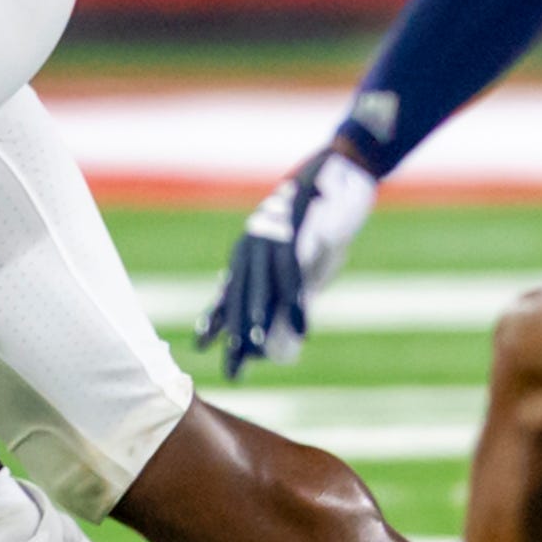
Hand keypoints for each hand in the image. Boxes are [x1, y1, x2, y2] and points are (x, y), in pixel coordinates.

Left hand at [201, 148, 377, 377]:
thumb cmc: (321, 220)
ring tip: (256, 351)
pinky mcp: (297, 230)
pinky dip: (296, 301)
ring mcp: (272, 237)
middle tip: (231, 369)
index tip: (201, 346)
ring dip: (258, 319)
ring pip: (261, 286)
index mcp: (250, 253)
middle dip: (234, 335)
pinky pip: (293, 271)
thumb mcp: (307, 263)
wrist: (340, 173)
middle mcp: (253, 246)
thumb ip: (295, 292)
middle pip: (240, 297)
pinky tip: (302, 328)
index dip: (216, 319)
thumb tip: (289, 330)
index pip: (229, 292)